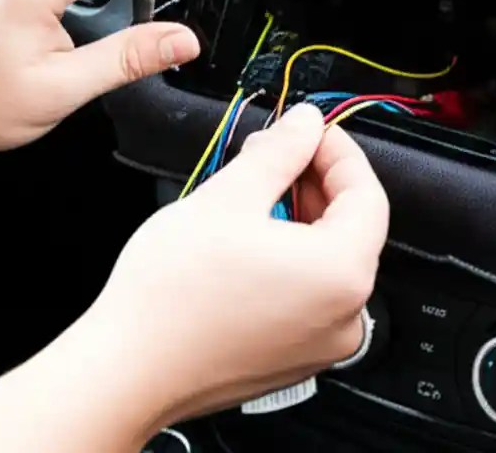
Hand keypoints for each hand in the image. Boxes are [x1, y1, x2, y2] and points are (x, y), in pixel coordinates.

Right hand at [79, 104, 390, 427]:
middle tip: (272, 153)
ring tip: (251, 194)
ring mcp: (321, 343)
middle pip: (350, 228)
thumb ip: (280, 152)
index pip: (366, 194)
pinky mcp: (294, 358)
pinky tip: (248, 240)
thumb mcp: (229, 197)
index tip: (309, 130)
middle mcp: (345, 315)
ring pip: (327, 261)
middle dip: (313, 182)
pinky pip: (308, 295)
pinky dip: (289, 260)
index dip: (337, 151)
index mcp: (342, 272)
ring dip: (299, 218)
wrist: (128, 370)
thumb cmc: (172, 293)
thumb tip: (306, 125)